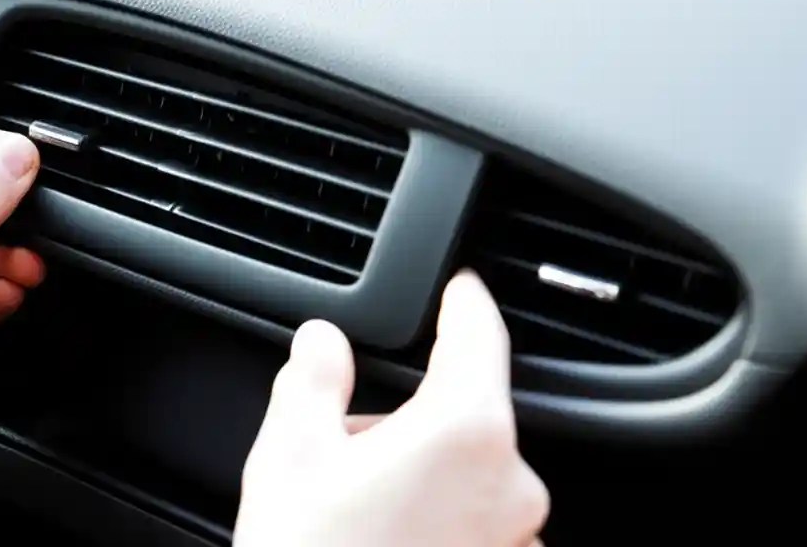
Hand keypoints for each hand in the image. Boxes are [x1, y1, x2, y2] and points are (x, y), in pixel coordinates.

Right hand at [235, 271, 548, 546]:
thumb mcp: (291, 456)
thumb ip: (312, 381)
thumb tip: (320, 342)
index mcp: (464, 430)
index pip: (478, 334)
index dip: (465, 300)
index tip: (461, 285)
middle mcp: (509, 483)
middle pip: (464, 410)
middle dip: (409, 414)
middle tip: (345, 445)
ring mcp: (515, 538)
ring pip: (468, 470)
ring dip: (421, 468)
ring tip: (353, 505)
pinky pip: (475, 521)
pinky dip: (436, 515)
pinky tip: (380, 537)